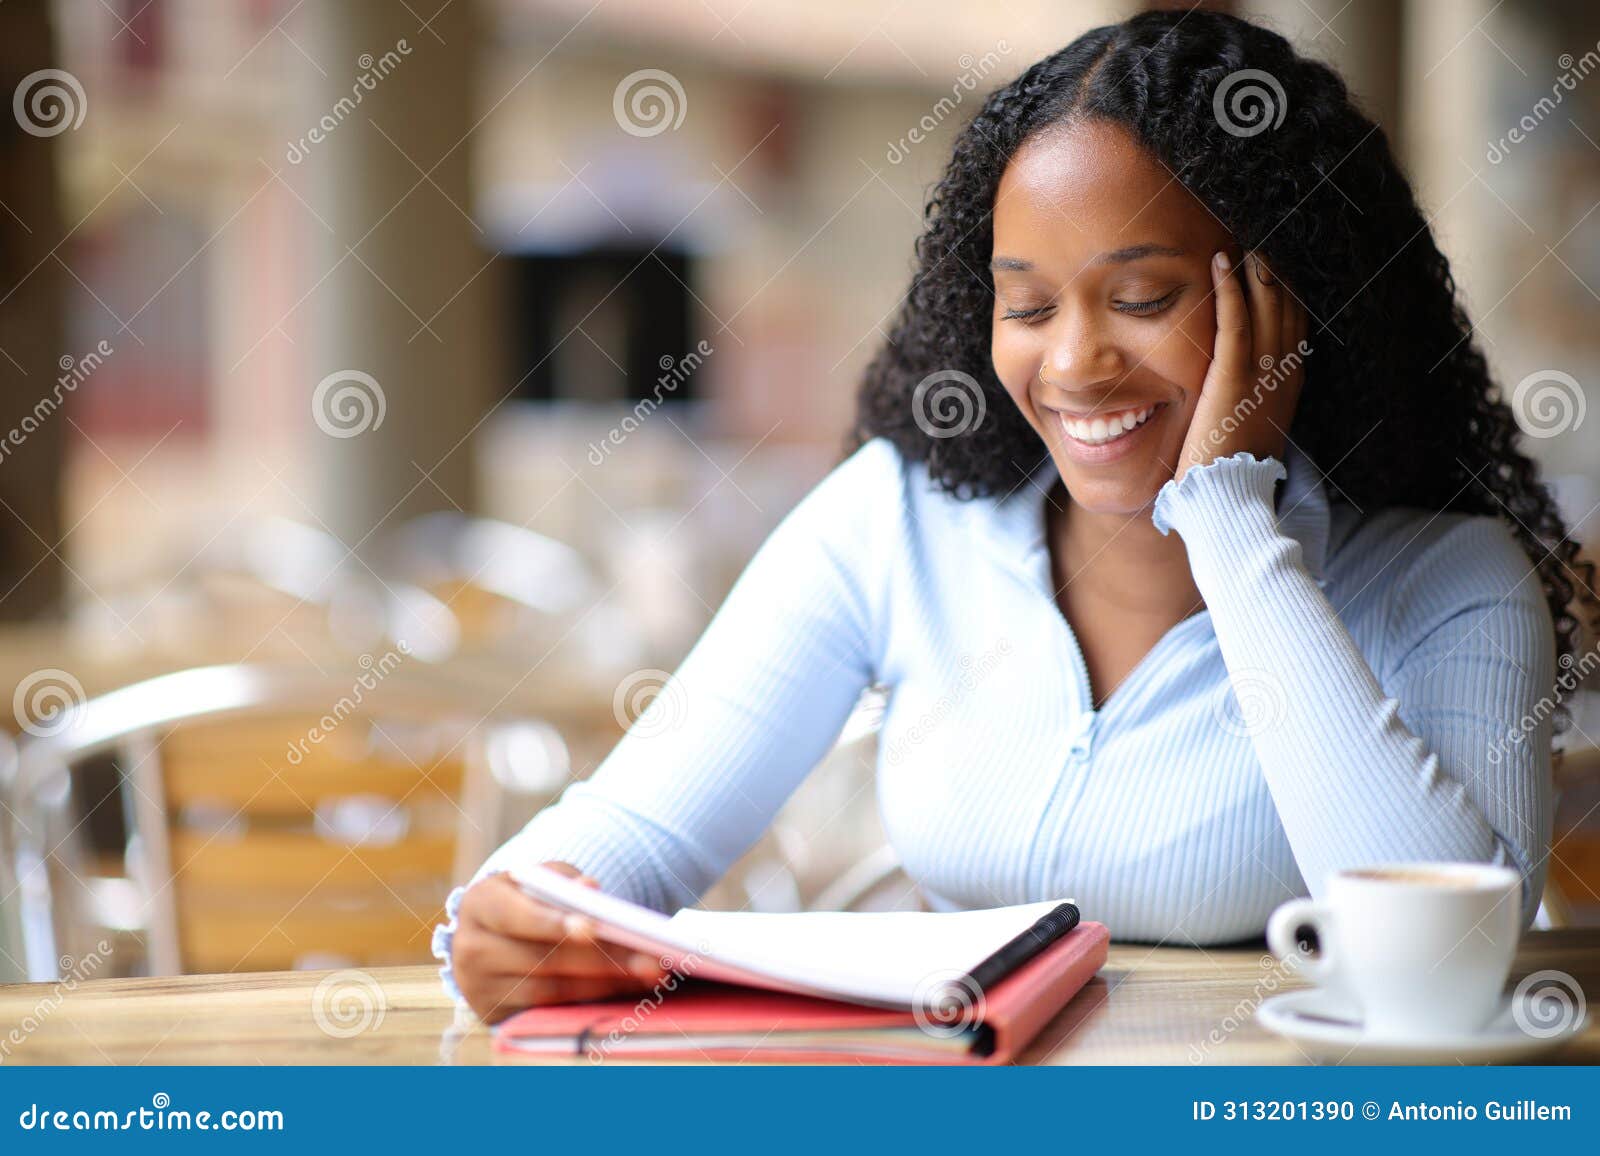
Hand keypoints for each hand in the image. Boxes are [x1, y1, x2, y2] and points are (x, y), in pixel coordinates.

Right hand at [451, 863, 667, 1023]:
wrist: (486, 936)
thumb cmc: (522, 899)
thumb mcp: (536, 879)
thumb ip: (564, 881)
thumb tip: (591, 889)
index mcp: (480, 904)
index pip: (519, 916)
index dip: (555, 923)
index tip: (594, 927)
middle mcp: (471, 950)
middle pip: (544, 960)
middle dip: (602, 959)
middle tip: (650, 960)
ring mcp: (480, 989)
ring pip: (553, 990)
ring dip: (606, 984)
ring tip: (649, 975)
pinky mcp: (496, 1017)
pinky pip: (551, 1012)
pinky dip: (592, 1002)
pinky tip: (625, 990)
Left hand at [1176, 250, 1308, 480]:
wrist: (1227, 501)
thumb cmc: (1226, 472)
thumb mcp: (1247, 425)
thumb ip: (1248, 397)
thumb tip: (1235, 383)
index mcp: (1289, 383)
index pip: (1294, 322)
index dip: (1288, 287)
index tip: (1278, 255)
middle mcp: (1284, 373)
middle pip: (1288, 305)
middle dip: (1278, 266)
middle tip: (1264, 228)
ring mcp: (1262, 375)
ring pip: (1268, 306)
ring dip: (1257, 265)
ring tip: (1246, 232)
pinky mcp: (1234, 379)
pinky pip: (1236, 322)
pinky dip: (1231, 288)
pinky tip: (1221, 259)